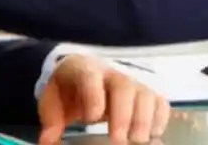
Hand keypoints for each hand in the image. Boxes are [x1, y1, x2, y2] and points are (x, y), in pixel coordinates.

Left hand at [38, 54, 169, 143]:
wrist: (79, 73)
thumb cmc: (67, 89)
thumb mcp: (52, 101)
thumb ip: (51, 120)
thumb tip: (46, 142)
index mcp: (84, 70)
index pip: (90, 76)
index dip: (94, 95)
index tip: (92, 118)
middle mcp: (111, 73)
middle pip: (124, 86)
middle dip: (124, 114)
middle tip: (119, 140)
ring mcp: (131, 81)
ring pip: (145, 92)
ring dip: (145, 117)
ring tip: (138, 140)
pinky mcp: (145, 92)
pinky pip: (159, 100)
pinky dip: (160, 116)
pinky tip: (154, 134)